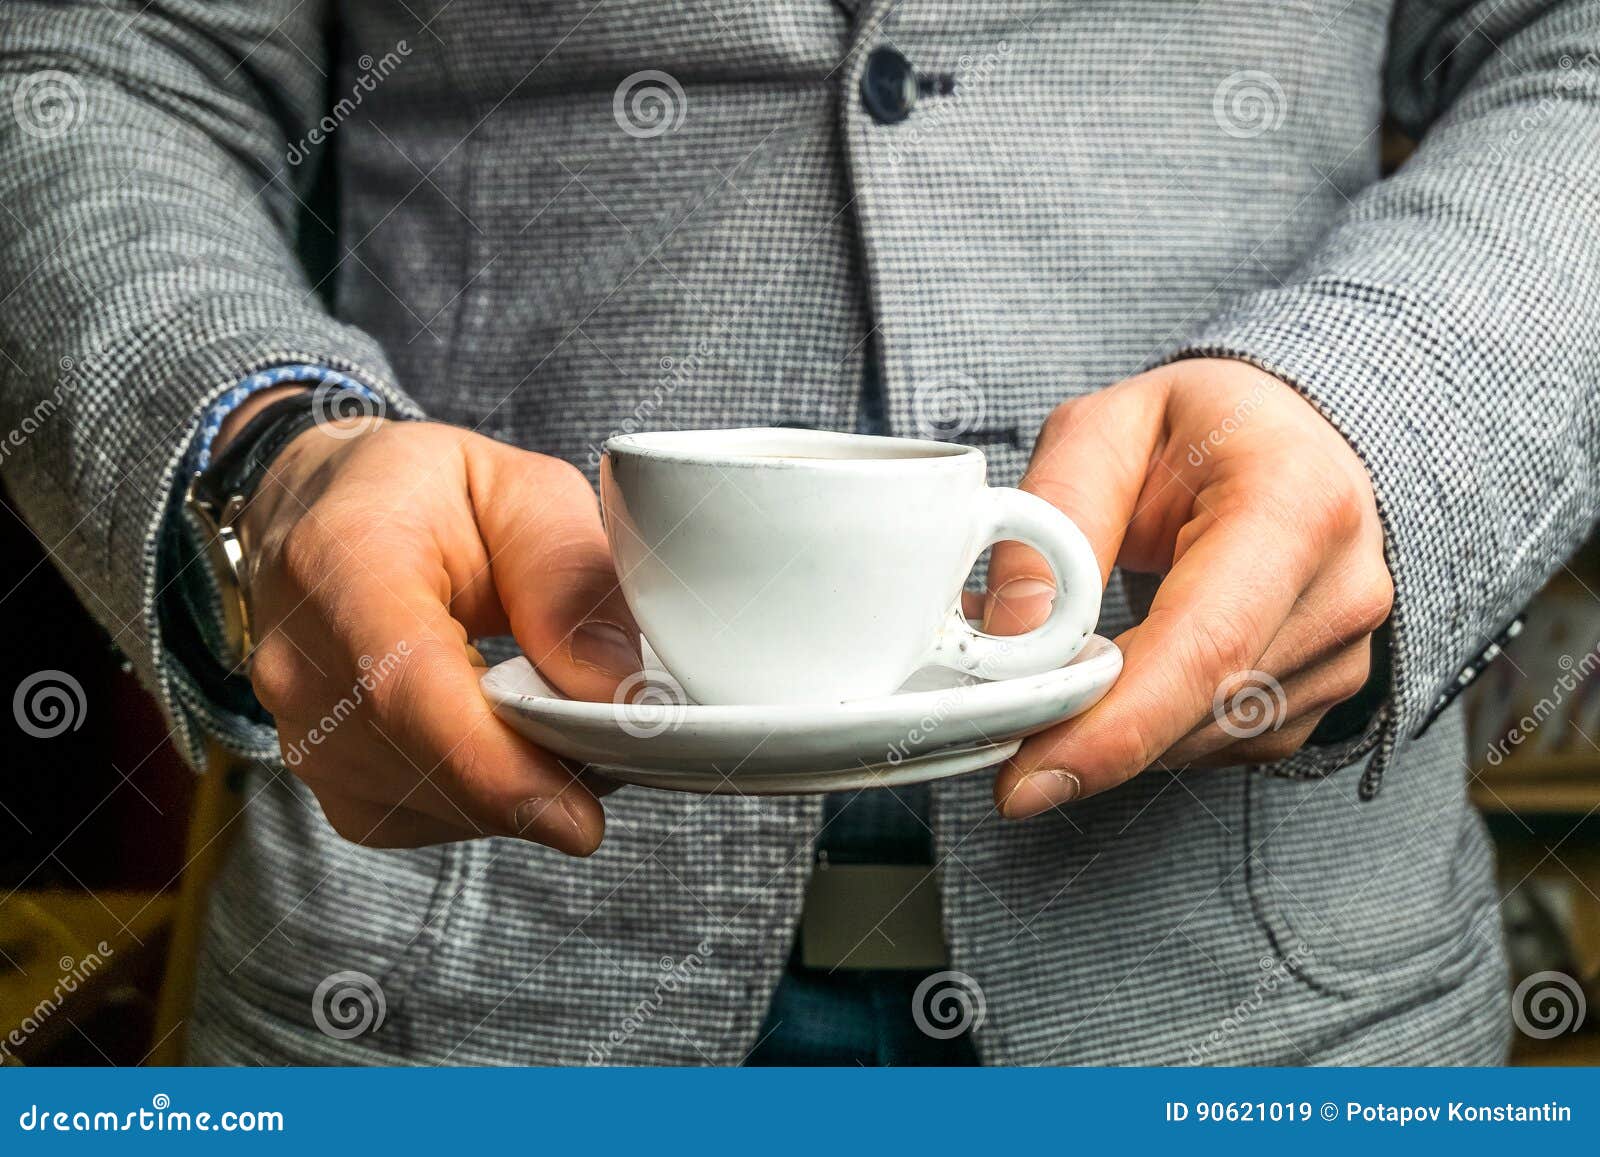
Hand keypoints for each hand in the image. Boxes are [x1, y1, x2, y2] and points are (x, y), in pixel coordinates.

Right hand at [234, 413, 641, 851]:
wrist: (318, 509)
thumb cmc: (422, 492)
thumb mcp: (520, 489)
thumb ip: (569, 577)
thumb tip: (614, 690)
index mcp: (338, 559)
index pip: (404, 686)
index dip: (493, 765)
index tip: (578, 815)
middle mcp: (299, 659)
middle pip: (426, 762)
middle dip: (543, 774)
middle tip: (621, 739)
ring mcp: (302, 731)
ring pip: (435, 803)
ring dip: (522, 783)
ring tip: (564, 711)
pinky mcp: (328, 779)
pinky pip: (426, 817)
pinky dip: (489, 793)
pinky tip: (514, 736)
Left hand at [984, 358, 1393, 817]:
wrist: (1289, 437)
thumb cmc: (1196, 427)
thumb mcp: (1103, 432)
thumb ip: (1052, 523)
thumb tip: (1010, 637)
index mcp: (1296, 500)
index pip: (1206, 644)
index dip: (1113, 727)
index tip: (1026, 779)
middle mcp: (1342, 586)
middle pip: (1201, 707)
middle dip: (1085, 731)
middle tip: (995, 719)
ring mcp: (1345, 649)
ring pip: (1201, 739)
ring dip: (1114, 725)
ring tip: (1061, 660)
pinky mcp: (1323, 694)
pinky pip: (1217, 745)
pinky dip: (1151, 725)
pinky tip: (1122, 671)